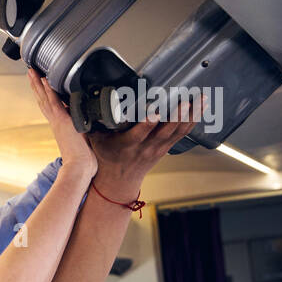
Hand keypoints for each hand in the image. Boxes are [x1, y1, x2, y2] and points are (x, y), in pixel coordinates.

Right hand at [27, 69, 95, 176]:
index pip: (49, 105)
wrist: (79, 167)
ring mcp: (57, 121)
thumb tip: (89, 122)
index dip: (43, 93)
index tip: (40, 82)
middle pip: (42, 99)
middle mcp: (55, 121)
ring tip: (32, 71)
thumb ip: (83, 127)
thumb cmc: (82, 158)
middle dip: (36, 85)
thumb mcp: (83, 138)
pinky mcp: (62, 121)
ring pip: (44, 98)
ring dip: (38, 83)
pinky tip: (45, 80)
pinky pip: (54, 102)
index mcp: (59, 125)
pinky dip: (48, 91)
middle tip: (30, 72)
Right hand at [87, 90, 202, 198]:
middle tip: (187, 99)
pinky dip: (193, 121)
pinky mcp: (166, 148)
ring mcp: (158, 149)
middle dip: (177, 115)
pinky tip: (200, 109)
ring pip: (178, 131)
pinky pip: (182, 134)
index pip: (139, 133)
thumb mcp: (96, 141)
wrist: (117, 182)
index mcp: (127, 145)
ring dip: (190, 115)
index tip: (155, 111)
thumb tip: (80, 103)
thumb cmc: (106, 158)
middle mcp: (146, 147)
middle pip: (165, 130)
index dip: (148, 122)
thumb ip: (94, 122)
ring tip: (201, 99)